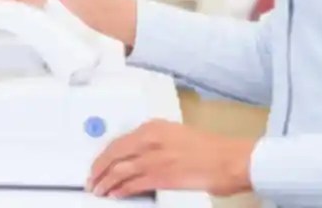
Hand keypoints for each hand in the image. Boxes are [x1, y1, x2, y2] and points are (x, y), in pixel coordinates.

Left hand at [87, 120, 255, 198]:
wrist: (229, 159)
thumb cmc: (211, 149)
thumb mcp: (176, 135)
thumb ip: (155, 141)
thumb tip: (140, 154)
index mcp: (153, 128)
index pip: (118, 141)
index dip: (103, 155)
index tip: (97, 162)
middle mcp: (150, 140)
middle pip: (113, 155)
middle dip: (99, 168)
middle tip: (91, 178)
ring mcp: (154, 159)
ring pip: (119, 171)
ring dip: (105, 182)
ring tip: (98, 189)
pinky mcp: (161, 177)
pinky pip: (133, 184)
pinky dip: (121, 190)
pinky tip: (115, 194)